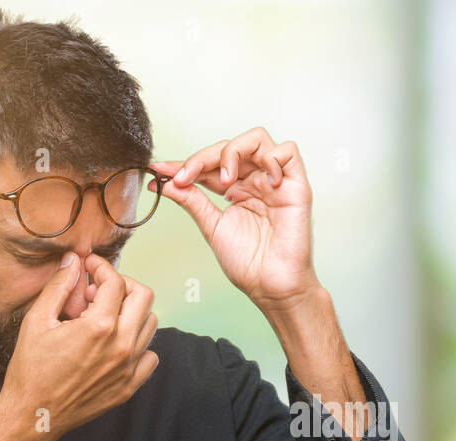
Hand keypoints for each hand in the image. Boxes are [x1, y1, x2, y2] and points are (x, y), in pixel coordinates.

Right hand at [0, 253, 157, 440]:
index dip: (102, 268)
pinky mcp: (129, 386)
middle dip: (122, 285)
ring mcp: (129, 368)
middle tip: (100, 289)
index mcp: (99, 327)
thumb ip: (59, 286)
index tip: (90, 267)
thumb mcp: (37, 320)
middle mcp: (122, 346)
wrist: (34, 414)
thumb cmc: (31, 369)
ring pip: (150, 325)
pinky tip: (114, 343)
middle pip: (143, 297)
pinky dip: (138, 344)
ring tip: (105, 316)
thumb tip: (73, 261)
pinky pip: (150, 356)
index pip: (115, 282)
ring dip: (131, 312)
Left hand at [149, 127, 319, 316]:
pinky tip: (262, 182)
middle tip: (185, 177)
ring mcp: (276, 182)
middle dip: (203, 158)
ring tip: (224, 180)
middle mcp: (256, 182)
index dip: (185, 163)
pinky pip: (288, 152)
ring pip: (257, 139)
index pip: (210, 164)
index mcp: (237, 190)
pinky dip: (271, 158)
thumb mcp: (211, 226)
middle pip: (230, 146)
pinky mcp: (296, 186)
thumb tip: (164, 182)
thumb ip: (192, 200)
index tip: (159, 170)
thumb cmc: (248, 264)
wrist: (270, 286)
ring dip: (234, 152)